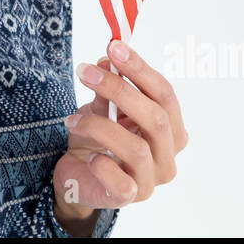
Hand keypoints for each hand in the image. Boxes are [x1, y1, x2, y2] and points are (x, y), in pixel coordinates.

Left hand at [52, 39, 188, 224]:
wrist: (77, 176)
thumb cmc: (97, 140)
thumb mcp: (101, 109)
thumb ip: (109, 90)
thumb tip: (107, 60)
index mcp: (171, 130)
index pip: (165, 95)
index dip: (140, 69)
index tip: (114, 46)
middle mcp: (167, 156)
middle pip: (156, 118)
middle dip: (120, 89)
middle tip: (86, 71)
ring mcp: (151, 180)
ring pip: (136, 147)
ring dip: (99, 126)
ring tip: (72, 120)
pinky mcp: (129, 197)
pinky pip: (121, 180)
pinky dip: (102, 163)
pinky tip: (88, 156)